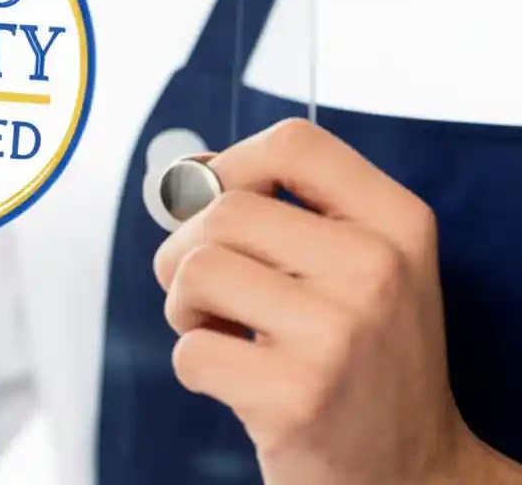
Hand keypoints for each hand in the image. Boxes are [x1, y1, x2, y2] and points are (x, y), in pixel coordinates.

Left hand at [153, 118, 521, 483]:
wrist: (412, 470)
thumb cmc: (365, 359)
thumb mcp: (363, 269)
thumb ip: (286, 212)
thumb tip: (187, 172)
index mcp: (398, 224)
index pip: (294, 144)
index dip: (229, 164)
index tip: (211, 198)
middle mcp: (375, 269)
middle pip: (224, 211)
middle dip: (184, 250)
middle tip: (206, 291)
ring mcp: (337, 333)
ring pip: (195, 272)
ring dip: (185, 308)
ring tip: (225, 333)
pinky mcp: (294, 394)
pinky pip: (189, 350)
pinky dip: (195, 366)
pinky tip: (238, 379)